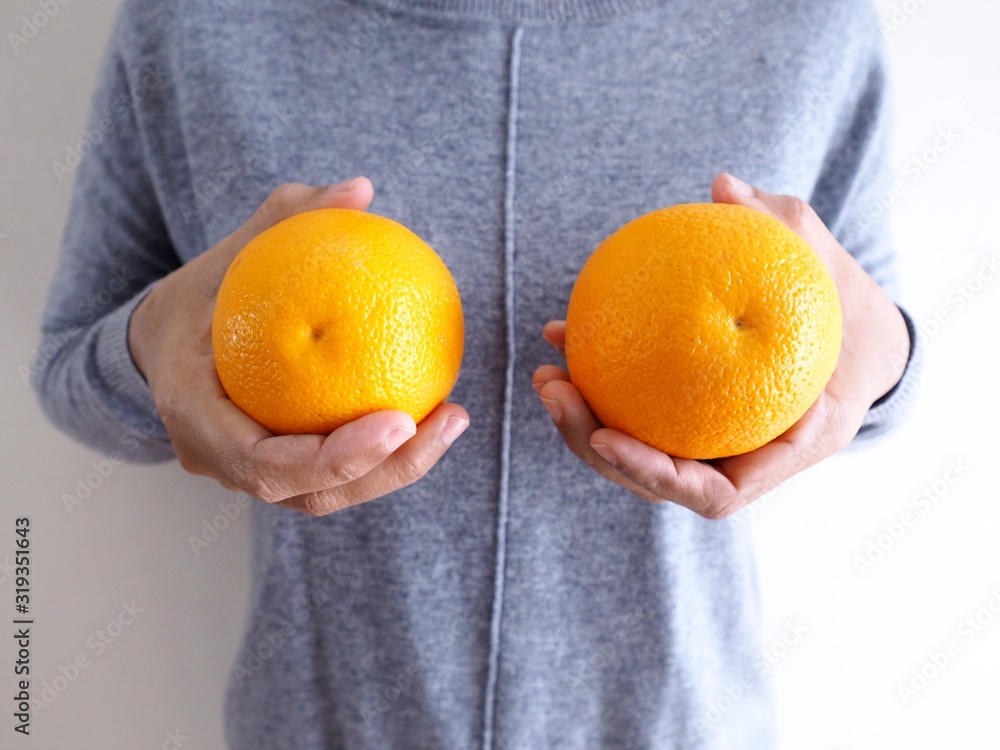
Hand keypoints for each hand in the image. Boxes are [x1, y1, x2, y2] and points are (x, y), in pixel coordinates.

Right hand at [128, 178, 469, 515]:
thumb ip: (288, 218)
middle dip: (385, 470)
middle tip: (446, 422)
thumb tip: (360, 188)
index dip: (334, 457)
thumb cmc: (198, 294)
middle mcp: (216, 460)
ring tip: (452, 420)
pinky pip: (332, 474)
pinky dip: (382, 454)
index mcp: (195, 415)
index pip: (265, 462)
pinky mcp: (275, 471)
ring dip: (395, 469)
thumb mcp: (231, 250)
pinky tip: (432, 413)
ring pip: (326, 495)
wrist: (160, 344)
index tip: (399, 421)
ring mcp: (244, 475)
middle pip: (307, 494)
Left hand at [533, 173, 909, 519]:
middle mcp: (746, 459)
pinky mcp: (688, 422)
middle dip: (593, 445)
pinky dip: (599, 386)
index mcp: (790, 449)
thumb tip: (723, 186)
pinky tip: (561, 336)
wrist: (858, 337)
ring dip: (582, 424)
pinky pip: (638, 414)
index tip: (605, 436)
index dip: (656, 474)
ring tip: (546, 372)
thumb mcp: (828, 262)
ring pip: (639, 455)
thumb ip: (785, 227)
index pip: (717, 493)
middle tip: (554, 389)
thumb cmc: (846, 302)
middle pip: (659, 484)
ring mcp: (714, 445)